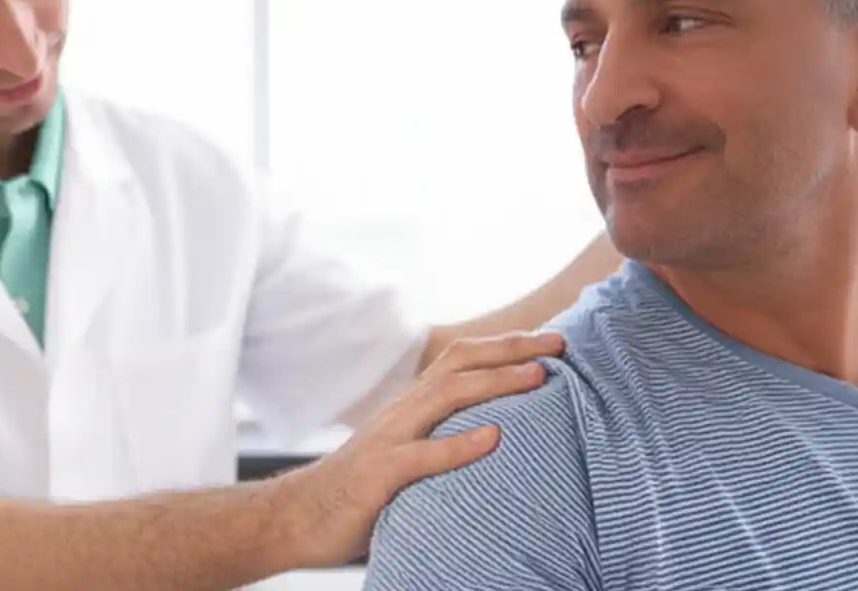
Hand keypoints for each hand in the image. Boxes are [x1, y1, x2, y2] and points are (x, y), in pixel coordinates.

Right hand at [271, 332, 563, 568]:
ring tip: (538, 376)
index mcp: (411, 406)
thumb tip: (499, 438)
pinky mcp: (378, 476)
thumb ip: (441, 439)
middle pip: (460, 363)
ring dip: (496, 382)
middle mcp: (402, 412)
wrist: (298, 517)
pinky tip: (494, 437)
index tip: (549, 340)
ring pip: (447, 396)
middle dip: (512, 349)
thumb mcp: (406, 454)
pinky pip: (422, 456)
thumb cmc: (360, 491)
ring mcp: (389, 440)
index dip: (505, 345)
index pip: (461, 359)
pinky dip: (460, 445)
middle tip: (559, 343)